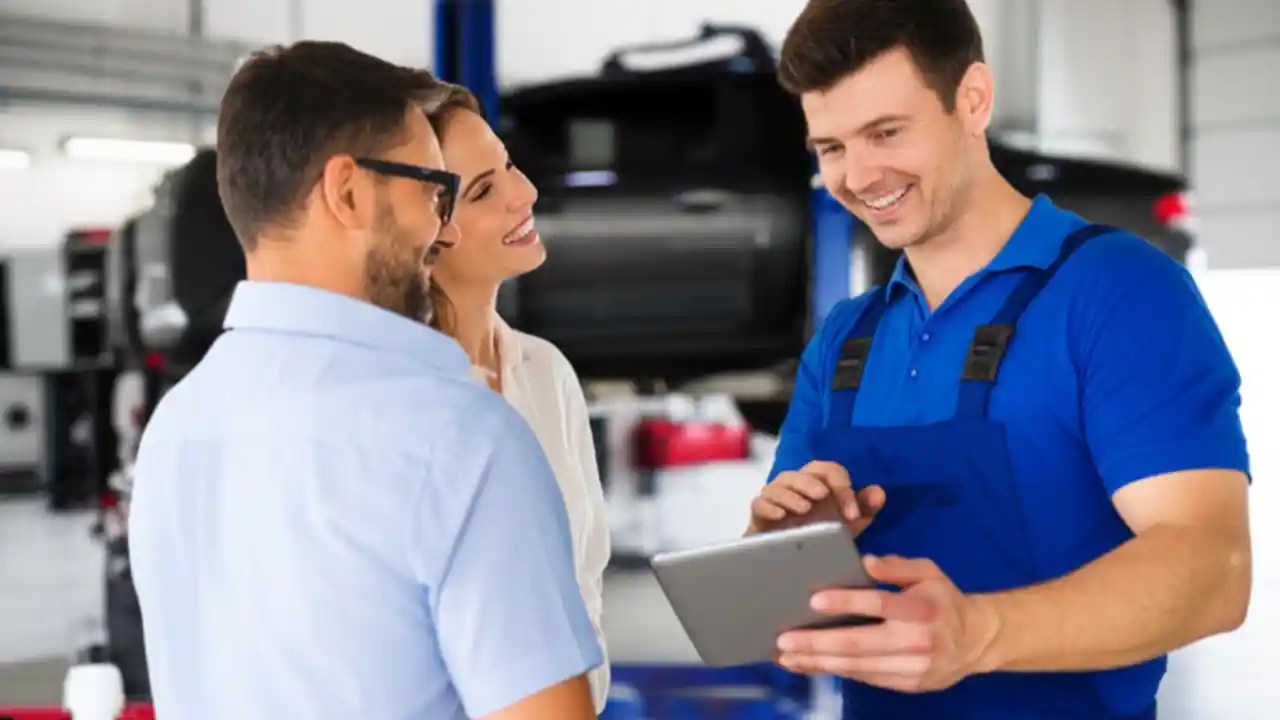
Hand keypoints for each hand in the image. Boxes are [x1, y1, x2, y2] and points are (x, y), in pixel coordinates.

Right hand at [748, 461, 884, 535]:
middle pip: (801, 472)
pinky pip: (759, 503)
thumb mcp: (847, 526)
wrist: (791, 560)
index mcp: (818, 482)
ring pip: (779, 485)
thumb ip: (864, 509)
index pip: (830, 471)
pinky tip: (781, 515)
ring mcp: (775, 498)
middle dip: (811, 482)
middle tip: (823, 496)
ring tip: (804, 508)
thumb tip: (879, 492)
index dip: (843, 487)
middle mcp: (795, 485)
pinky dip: (769, 506)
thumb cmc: (819, 534)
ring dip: (792, 494)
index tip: (853, 515)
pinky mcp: (759, 514)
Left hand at [774, 555, 1000, 693]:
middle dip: (817, 643)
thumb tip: (866, 561)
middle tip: (784, 640)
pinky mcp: (906, 684)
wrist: (976, 641)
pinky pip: (864, 677)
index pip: (878, 604)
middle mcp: (916, 641)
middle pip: (859, 643)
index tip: (814, 601)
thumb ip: (898, 566)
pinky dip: (835, 672)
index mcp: (921, 609)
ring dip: (818, 663)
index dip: (845, 602)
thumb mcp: (929, 572)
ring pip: (856, 666)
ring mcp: (911, 668)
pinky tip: (812, 665)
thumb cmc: (943, 601)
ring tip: (787, 657)